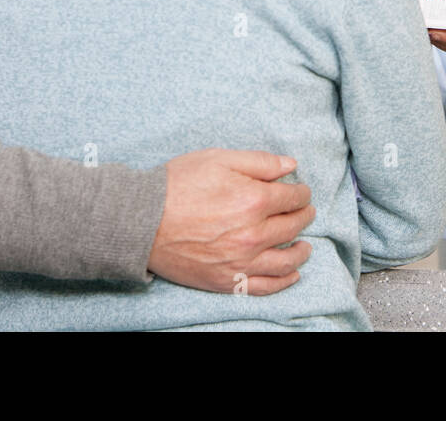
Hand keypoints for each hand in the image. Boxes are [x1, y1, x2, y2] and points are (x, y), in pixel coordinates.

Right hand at [147, 149, 314, 294]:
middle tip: (305, 212)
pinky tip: (292, 274)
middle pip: (293, 226)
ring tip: (305, 245)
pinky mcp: (227, 281)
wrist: (140, 220)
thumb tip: (291, 166)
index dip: (301, 193)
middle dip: (303, 216)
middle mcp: (253, 234)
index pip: (293, 198)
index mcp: (254, 200)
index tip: (301, 192)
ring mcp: (241, 261)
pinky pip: (266, 286)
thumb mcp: (219, 159)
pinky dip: (284, 281)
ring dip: (301, 251)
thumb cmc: (177, 185)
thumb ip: (260, 162)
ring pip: (286, 260)